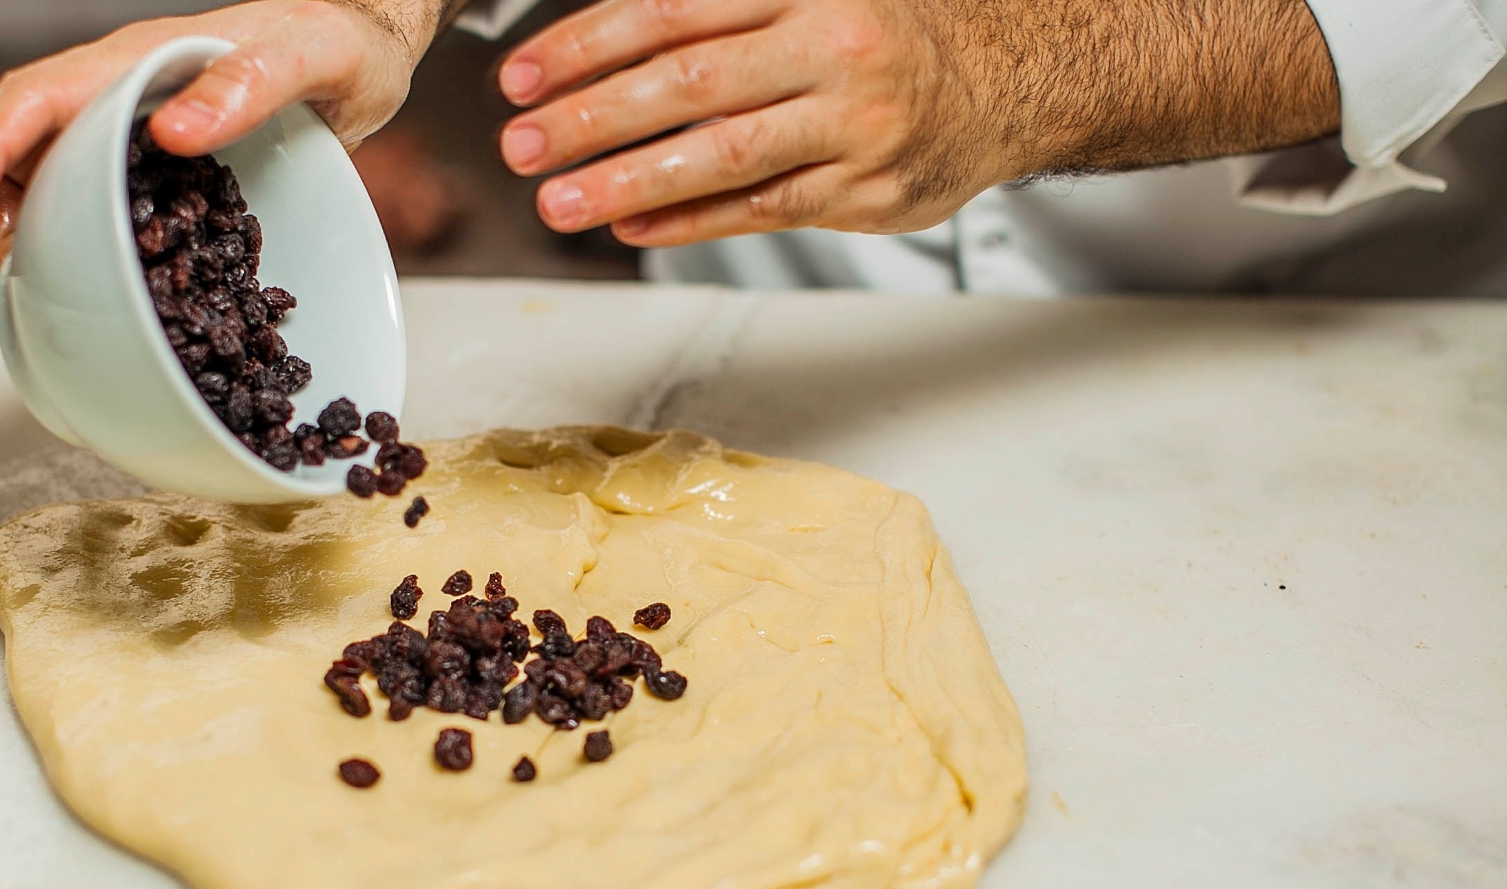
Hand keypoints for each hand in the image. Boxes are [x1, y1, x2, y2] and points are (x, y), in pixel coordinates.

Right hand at [0, 0, 429, 275]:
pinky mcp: (166, 158)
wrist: (372, 45)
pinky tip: (78, 273)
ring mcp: (144, 123)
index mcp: (147, 60)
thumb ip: (253, 83)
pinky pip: (100, 190)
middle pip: (26, 135)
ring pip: (52, 165)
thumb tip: (173, 132)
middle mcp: (132, 89)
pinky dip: (74, 230)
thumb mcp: (316, 58)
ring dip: (23, 218)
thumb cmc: (347, 43)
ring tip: (19, 277)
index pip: (39, 96)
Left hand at [495, 0, 1339, 246]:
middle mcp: (833, 52)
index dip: (588, 44)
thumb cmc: (884, 34)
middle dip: (592, 118)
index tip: (524, 75)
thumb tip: (609, 27)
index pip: (676, 12)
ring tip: (558, 200)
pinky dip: (688, 221)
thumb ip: (717, 7)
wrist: (1006, 82)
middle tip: (521, 142)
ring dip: (627, 183)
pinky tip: (631, 227)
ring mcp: (853, 130)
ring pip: (720, 159)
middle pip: (689, 86)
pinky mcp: (864, 195)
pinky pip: (759, 211)